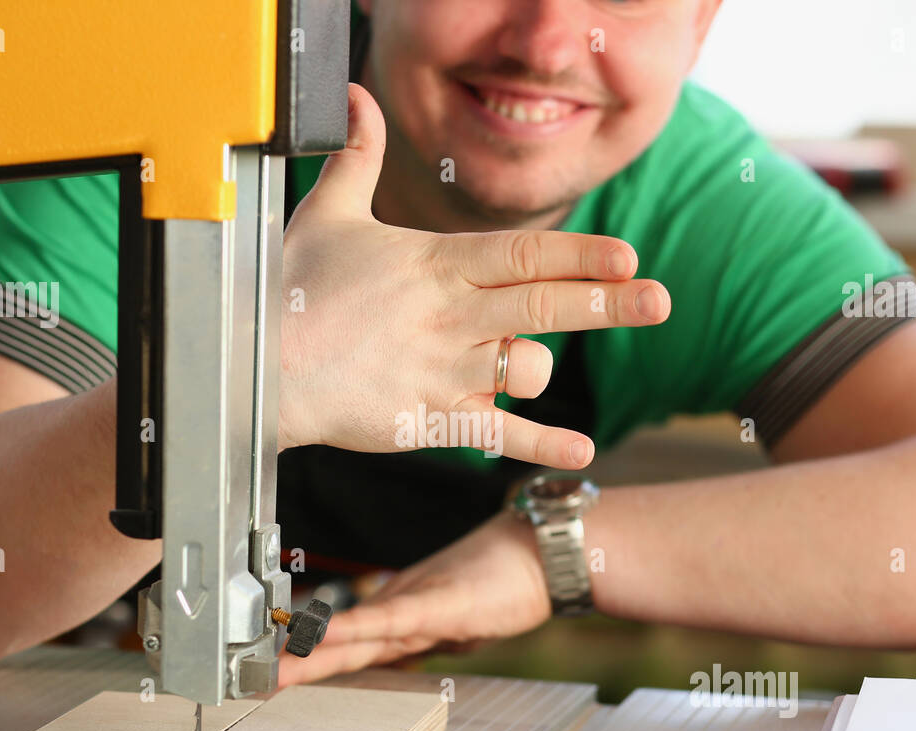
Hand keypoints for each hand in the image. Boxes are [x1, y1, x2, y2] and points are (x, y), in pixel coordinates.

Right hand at [278, 83, 669, 468]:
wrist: (255, 368)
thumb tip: (357, 97)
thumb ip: (355, 156)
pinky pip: (500, 433)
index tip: (627, 257)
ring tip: (538, 366)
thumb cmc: (286, 289)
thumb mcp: (327, 213)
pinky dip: (544, 443)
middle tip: (660, 300)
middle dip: (610, 302)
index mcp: (434, 264)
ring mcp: (444, 370)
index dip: (581, 255)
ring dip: (546, 367)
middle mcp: (450, 317)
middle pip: (545, 306)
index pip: (524, 254)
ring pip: (528, 369)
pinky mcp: (431, 417)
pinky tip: (581, 449)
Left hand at [278, 512, 551, 685]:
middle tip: (256, 678)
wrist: (545, 548)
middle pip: (342, 644)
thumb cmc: (512, 577)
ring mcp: (418, 605)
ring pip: (355, 635)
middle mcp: (404, 609)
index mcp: (407, 614)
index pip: (352, 641)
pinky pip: (387, 621)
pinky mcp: (437, 604)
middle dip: (299, 663)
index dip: (314, 656)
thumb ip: (441, 631)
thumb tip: (423, 648)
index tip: (278, 670)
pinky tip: (321, 633)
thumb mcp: (468, 617)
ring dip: (312, 651)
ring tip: (275, 664)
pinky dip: (351, 628)